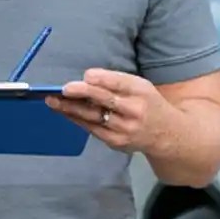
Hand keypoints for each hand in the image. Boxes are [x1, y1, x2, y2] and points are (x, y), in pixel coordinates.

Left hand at [46, 68, 177, 153]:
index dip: (102, 80)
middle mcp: (135, 111)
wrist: (166, 134)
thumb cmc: (148, 104)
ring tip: (53, 101)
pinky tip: (65, 112)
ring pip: (94, 117)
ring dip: (71, 109)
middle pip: (105, 100)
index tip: (86, 76)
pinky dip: (77, 119)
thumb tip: (86, 78)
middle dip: (82, 94)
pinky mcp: (116, 142)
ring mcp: (125, 129)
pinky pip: (92, 129)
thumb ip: (116, 82)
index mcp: (142, 92)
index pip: (120, 84)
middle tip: (64, 89)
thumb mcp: (140, 86)